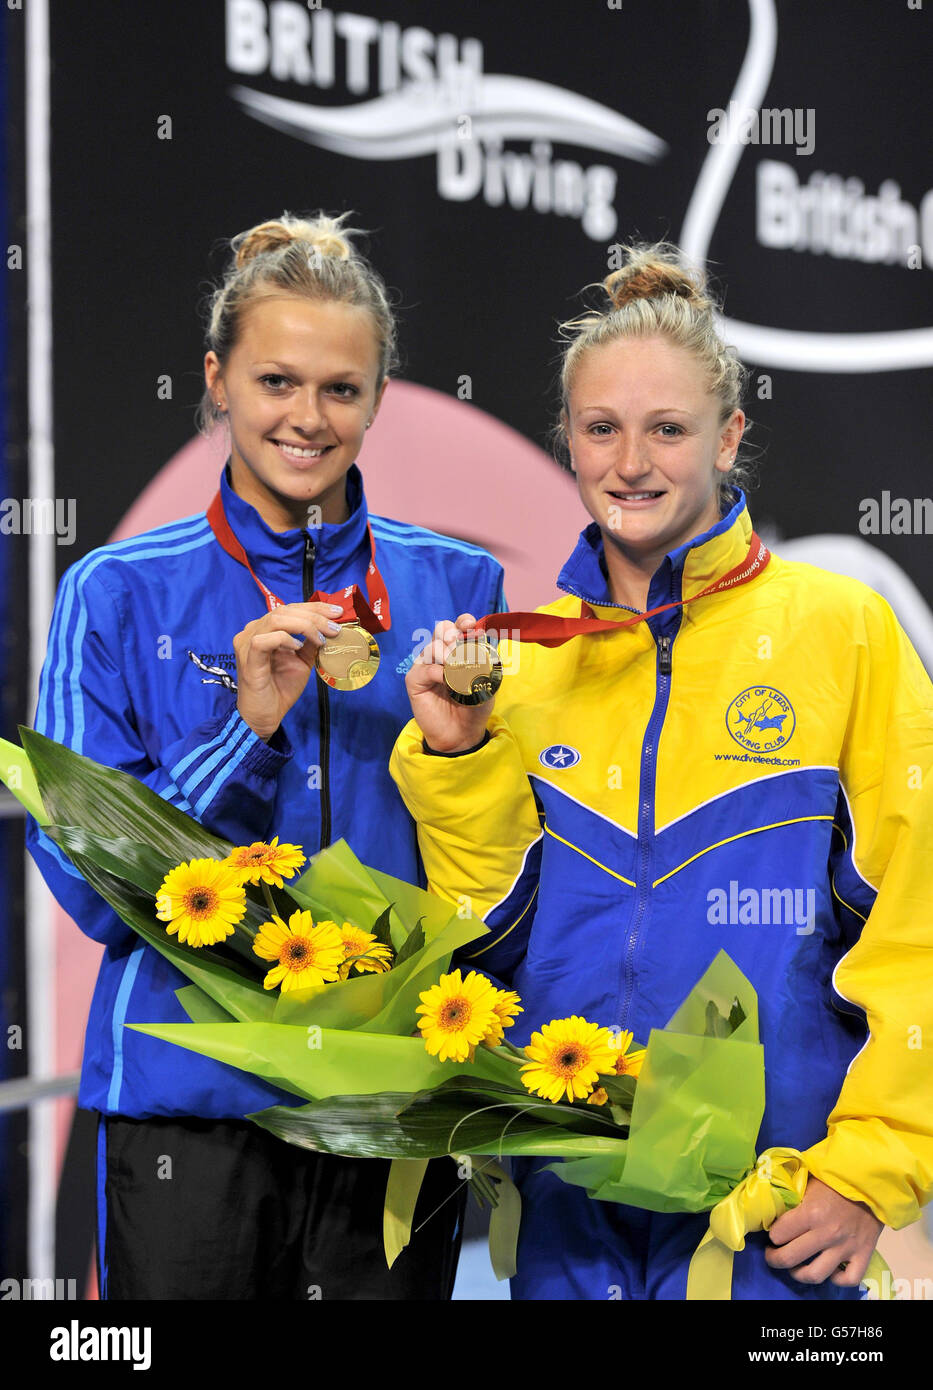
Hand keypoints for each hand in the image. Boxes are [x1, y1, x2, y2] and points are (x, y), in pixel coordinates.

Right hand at [234, 601, 345, 740]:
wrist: (266, 715)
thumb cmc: (280, 688)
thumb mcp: (303, 661)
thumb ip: (312, 643)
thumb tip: (331, 627)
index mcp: (266, 628)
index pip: (290, 609)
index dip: (315, 607)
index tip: (338, 612)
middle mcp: (254, 630)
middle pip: (285, 610)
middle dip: (314, 616)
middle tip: (335, 628)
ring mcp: (247, 642)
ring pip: (276, 619)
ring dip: (304, 626)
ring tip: (321, 639)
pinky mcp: (248, 657)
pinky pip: (265, 639)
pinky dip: (285, 639)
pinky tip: (298, 648)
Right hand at [405, 613, 493, 753]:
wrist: (462, 734)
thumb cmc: (473, 707)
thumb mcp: (486, 684)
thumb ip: (484, 663)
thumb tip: (478, 645)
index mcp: (458, 651)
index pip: (457, 627)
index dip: (463, 622)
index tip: (470, 626)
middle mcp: (441, 655)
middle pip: (441, 629)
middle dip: (452, 633)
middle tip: (460, 647)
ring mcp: (426, 666)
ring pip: (431, 646)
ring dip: (446, 654)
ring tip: (455, 669)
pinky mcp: (414, 680)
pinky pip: (423, 668)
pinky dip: (437, 672)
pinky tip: (446, 681)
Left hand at [765, 1175, 882, 1286]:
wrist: (872, 1183)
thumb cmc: (837, 1180)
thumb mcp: (809, 1182)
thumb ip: (792, 1197)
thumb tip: (774, 1208)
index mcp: (811, 1213)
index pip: (779, 1234)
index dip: (772, 1234)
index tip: (772, 1232)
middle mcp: (827, 1234)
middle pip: (790, 1258)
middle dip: (775, 1259)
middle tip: (772, 1255)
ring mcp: (845, 1247)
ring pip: (816, 1274)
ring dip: (799, 1274)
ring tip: (794, 1268)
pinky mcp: (863, 1254)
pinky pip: (848, 1279)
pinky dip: (837, 1280)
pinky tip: (829, 1271)